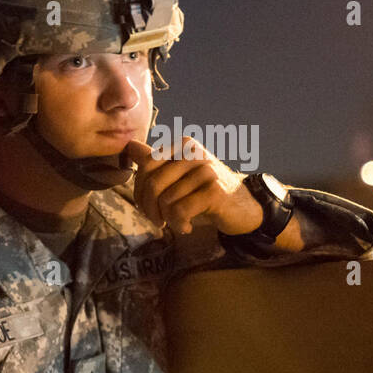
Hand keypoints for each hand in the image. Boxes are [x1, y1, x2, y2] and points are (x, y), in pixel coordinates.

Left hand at [123, 137, 264, 235]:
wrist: (243, 207)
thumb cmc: (205, 193)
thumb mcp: (180, 176)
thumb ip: (156, 162)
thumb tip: (129, 146)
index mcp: (183, 145)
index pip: (145, 165)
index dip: (139, 191)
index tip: (148, 207)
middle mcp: (194, 153)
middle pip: (152, 183)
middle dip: (149, 209)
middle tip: (159, 221)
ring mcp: (206, 170)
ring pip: (166, 200)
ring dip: (167, 220)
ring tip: (178, 223)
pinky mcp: (214, 191)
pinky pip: (180, 211)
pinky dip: (179, 224)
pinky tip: (187, 227)